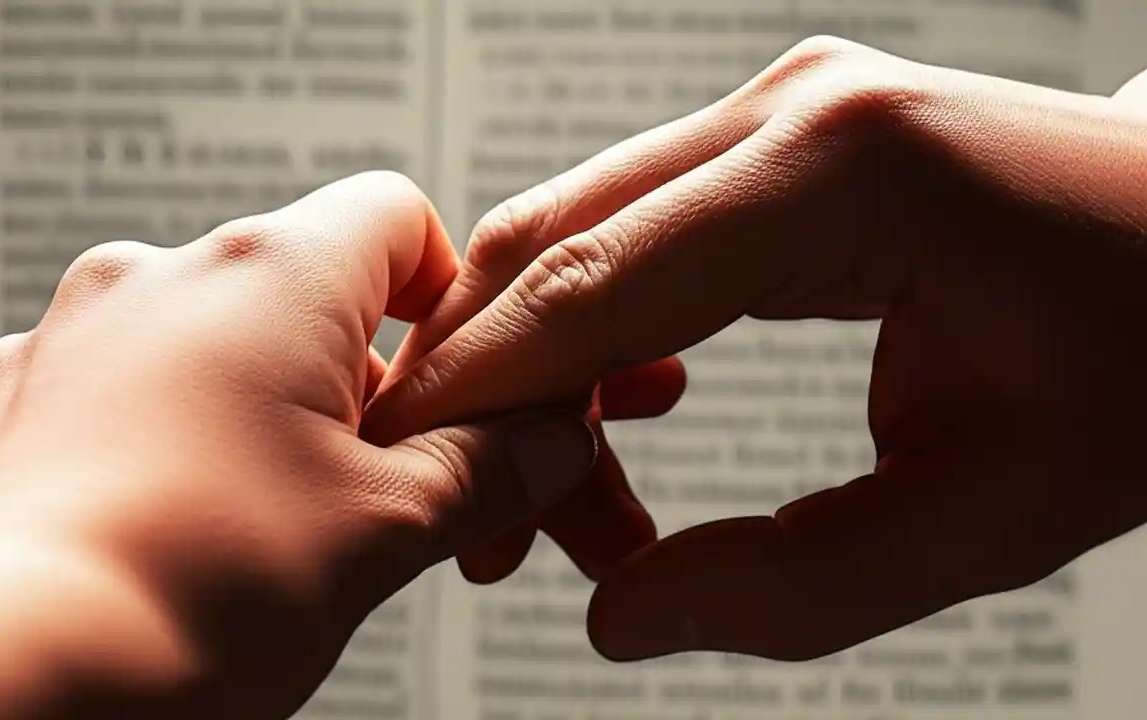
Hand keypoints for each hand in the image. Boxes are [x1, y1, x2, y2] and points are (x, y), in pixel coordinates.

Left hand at [0, 172, 595, 717]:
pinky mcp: (19, 402)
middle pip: (312, 294)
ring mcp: (76, 337)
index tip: (461, 379)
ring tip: (281, 524)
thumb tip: (546, 445)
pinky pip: (133, 390)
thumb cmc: (177, 600)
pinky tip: (187, 528)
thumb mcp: (385, 533)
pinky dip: (180, 439)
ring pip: (220, 346)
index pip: (397, 217)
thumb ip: (492, 469)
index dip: (448, 295)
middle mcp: (161, 280)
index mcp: (268, 278)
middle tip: (391, 488)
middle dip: (365, 385)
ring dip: (271, 415)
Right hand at [363, 38, 1146, 660]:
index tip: (407, 479)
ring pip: (579, 231)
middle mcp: (789, 109)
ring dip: (537, 362)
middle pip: (552, 238)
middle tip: (478, 523)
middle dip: (485, 384)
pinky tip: (613, 416)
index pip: (589, 281)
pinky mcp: (779, 141)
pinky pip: (636, 228)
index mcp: (841, 169)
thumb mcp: (998, 512)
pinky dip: (594, 327)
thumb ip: (800, 582)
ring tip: (562, 499)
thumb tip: (621, 617)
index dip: (480, 389)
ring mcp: (780, 111)